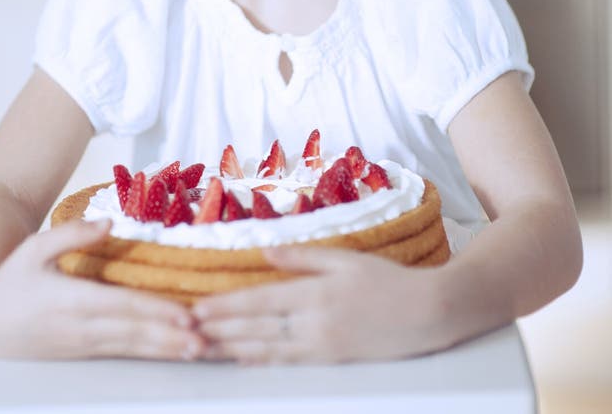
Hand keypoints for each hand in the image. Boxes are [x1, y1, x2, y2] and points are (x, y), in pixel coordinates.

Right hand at [0, 219, 205, 359]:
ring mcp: (83, 343)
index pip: (122, 306)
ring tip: (197, 350)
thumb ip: (72, 233)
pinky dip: (148, 353)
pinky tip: (169, 352)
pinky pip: (122, 353)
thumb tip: (109, 221)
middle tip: (204, 339)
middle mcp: (81, 326)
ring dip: (165, 349)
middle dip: (170, 336)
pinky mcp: (83, 352)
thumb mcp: (35, 246)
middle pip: (134, 331)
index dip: (155, 311)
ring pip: (131, 347)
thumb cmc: (12, 277)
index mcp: (71, 299)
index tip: (184, 314)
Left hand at [192, 245, 448, 363]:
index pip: (259, 301)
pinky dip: (261, 362)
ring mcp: (322, 346)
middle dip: (219, 330)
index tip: (197, 308)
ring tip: (204, 349)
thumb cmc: (387, 281)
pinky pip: (288, 363)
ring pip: (266, 349)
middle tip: (186, 332)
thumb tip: (265, 250)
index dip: (226, 306)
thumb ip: (302, 256)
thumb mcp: (345, 259)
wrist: (428, 314)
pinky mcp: (331, 360)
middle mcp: (314, 322)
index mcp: (315, 293)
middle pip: (256, 327)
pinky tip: (242, 361)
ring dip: (232, 349)